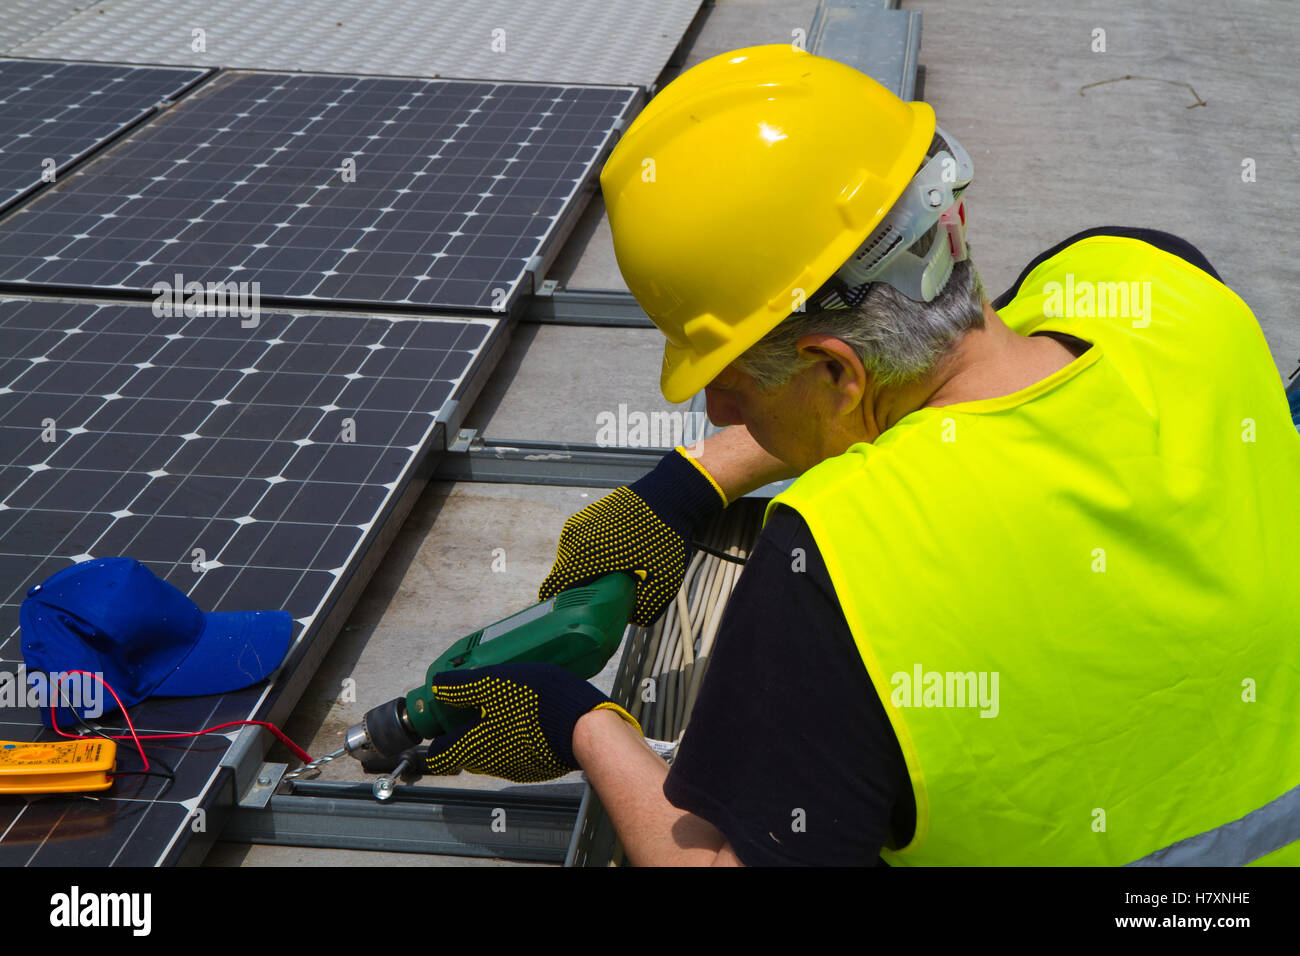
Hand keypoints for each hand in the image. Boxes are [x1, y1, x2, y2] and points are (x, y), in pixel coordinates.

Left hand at [417, 663, 640, 782]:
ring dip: (493, 732)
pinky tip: (529, 715)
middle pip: (467, 752)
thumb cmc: (536, 702)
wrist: (585, 725)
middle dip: (466, 731)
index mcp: (474, 747)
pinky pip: (519, 752)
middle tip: (475, 704)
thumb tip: (438, 686)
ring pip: (494, 752)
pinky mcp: (540, 766)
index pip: (440, 757)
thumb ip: (463, 686)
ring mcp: (518, 768)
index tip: (441, 721)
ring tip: (506, 703)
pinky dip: (517, 736)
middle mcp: (492, 764)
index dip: (436, 739)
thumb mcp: (495, 682)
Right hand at [539, 448, 725, 625]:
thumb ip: (643, 610)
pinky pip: (578, 547)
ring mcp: (576, 526)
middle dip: (580, 593)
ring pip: (570, 562)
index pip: (552, 591)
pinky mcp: (583, 518)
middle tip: (606, 598)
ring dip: (586, 573)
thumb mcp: (663, 582)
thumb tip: (625, 619)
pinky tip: (617, 556)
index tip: (576, 618)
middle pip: (562, 579)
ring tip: (615, 574)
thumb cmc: (665, 537)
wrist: (669, 494)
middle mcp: (573, 539)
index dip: (561, 609)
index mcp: (584, 556)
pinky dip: (591, 557)